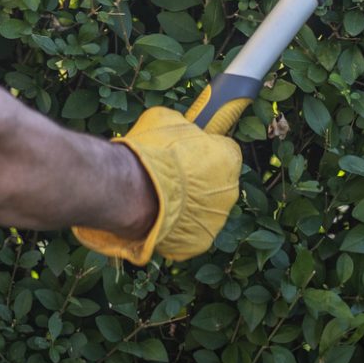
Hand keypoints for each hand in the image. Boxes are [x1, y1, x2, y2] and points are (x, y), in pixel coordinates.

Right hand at [73, 106, 241, 263]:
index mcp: (227, 159)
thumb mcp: (165, 120)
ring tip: (161, 197)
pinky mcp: (200, 242)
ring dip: (188, 204)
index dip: (206, 150)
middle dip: (198, 180)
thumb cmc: (153, 154)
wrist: (134, 192)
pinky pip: (190, 231)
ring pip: (203, 209)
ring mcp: (216, 220)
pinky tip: (159, 216)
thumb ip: (181, 125)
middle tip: (171, 175)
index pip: (225, 151)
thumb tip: (181, 125)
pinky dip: (177, 224)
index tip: (189, 151)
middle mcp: (229, 191)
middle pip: (216, 183)